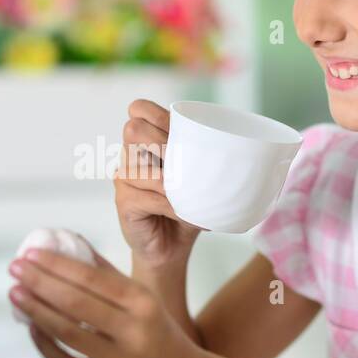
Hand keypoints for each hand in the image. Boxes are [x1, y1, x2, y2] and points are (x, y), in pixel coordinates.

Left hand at [8, 244, 208, 357]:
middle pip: (76, 303)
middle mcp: (134, 332)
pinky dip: (45, 345)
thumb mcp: (146, 302)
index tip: (31, 252)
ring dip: (36, 311)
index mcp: (143, 304)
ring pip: (68, 333)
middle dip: (39, 282)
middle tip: (14, 267)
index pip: (92, 278)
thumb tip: (71, 244)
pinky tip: (32, 328)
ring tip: (15, 294)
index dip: (57, 264)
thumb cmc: (162, 337)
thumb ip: (109, 276)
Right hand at [114, 99, 201, 269]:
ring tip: (192, 196)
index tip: (184, 133)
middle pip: (134, 130)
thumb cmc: (186, 208)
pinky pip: (150, 195)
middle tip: (188, 165)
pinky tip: (186, 215)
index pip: (138, 109)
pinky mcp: (122, 201)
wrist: (171, 248)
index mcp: (145, 142)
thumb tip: (235, 150)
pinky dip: (174, 207)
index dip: (157, 115)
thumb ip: (203, 159)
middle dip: (164, 144)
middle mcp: (129, 156)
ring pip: (144, 166)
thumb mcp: (197, 178)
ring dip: (173, 181)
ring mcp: (123, 177)